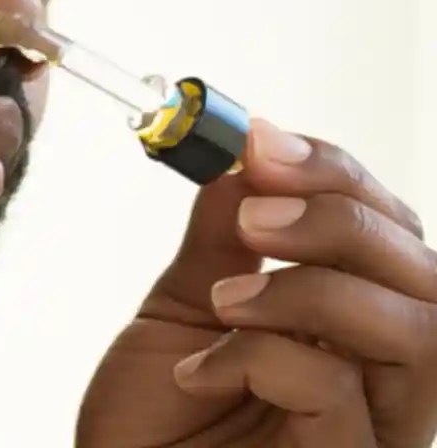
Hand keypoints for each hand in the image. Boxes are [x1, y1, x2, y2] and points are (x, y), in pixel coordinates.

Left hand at [78, 119, 436, 446]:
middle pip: (431, 277)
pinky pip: (336, 389)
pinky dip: (260, 356)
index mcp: (356, 328)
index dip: (338, 176)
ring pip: (420, 331)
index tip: (259, 142)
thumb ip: (223, 239)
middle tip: (254, 212)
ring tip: (225, 295)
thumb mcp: (184, 308)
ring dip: (318, 286)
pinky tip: (198, 373)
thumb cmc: (152, 420)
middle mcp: (386, 380)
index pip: (395, 234)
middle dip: (342, 218)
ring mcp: (378, 430)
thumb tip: (249, 154)